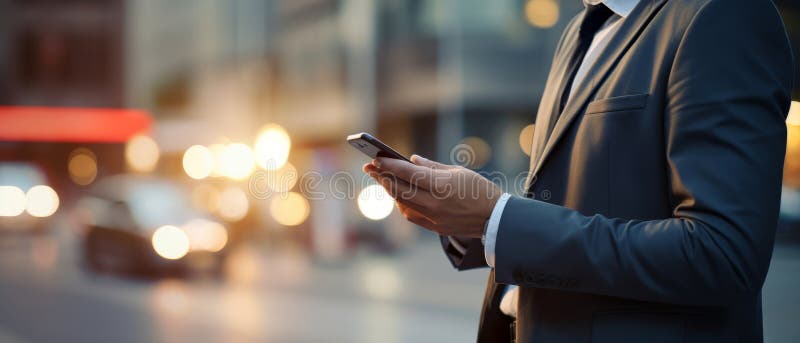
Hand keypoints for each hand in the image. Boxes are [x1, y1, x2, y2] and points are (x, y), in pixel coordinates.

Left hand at [363, 155, 501, 237]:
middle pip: (399, 189)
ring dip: (390, 190)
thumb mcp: (458, 171)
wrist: (495, 218)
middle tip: (370, 167)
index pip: (407, 174)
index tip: (376, 158)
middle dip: (382, 176)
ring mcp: (433, 217)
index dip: (389, 165)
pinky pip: (410, 215)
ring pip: (402, 203)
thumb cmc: (479, 190)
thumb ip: (431, 167)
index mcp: (441, 185)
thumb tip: (411, 161)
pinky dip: (402, 203)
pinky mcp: (434, 227)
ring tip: (382, 178)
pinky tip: (399, 195)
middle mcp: (434, 203)